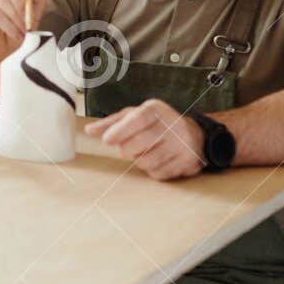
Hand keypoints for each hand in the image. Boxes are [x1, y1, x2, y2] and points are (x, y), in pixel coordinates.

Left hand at [84, 99, 205, 180]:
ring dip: (139, 161)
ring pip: (147, 162)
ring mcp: (183, 144)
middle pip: (139, 144)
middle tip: (128, 148)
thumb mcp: (134, 116)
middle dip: (126, 150)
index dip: (120, 131)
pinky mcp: (189, 162)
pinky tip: (159, 160)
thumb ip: (111, 123)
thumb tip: (89, 131)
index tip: (107, 140)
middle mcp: (172, 125)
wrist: (194, 134)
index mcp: (155, 110)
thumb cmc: (155, 124)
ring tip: (146, 152)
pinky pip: (159, 174)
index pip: (137, 119)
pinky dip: (153, 171)